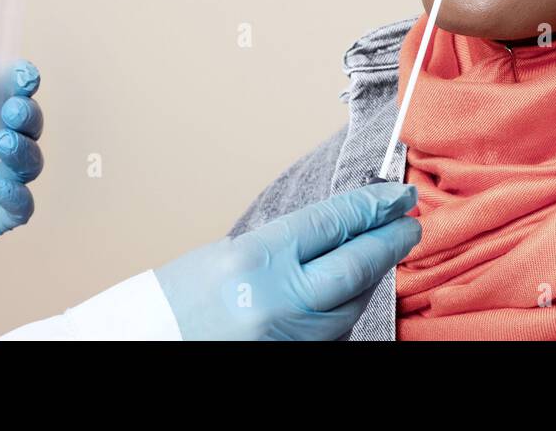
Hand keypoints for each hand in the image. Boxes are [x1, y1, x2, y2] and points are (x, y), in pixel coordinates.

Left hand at [0, 60, 44, 268]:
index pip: (5, 97)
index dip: (20, 84)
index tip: (23, 75)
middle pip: (25, 128)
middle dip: (27, 115)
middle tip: (12, 110)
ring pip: (29, 163)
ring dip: (25, 150)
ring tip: (2, 143)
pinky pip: (19, 208)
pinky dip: (20, 195)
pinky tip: (0, 185)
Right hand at [154, 182, 420, 339]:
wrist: (146, 346)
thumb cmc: (174, 304)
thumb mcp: (224, 257)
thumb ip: (280, 246)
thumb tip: (332, 233)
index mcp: (255, 260)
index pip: (332, 223)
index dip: (371, 206)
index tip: (397, 195)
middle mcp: (277, 300)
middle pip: (356, 264)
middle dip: (389, 240)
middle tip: (410, 223)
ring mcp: (289, 337)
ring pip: (352, 303)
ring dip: (370, 276)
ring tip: (381, 252)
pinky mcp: (296, 359)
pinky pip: (334, 331)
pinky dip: (345, 309)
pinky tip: (350, 291)